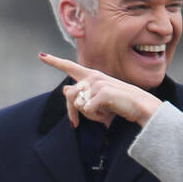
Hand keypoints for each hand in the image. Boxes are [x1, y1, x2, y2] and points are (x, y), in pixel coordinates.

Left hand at [38, 53, 162, 127]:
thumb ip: (82, 94)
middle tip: (75, 125)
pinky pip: (88, 110)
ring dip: (88, 116)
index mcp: (92, 76)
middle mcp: (93, 77)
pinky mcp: (102, 93)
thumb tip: (65, 88)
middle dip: (71, 113)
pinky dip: (96, 118)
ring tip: (102, 115)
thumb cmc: (121, 105)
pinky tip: (108, 116)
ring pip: (78, 104)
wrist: (141, 107)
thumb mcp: (99, 100)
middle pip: (69, 94)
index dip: (55, 62)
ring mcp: (98, 83)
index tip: (41, 56)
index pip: (70, 67)